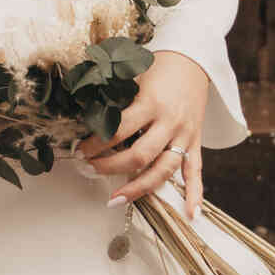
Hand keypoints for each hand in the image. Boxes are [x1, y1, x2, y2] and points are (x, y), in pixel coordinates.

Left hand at [78, 50, 208, 217]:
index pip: (119, 131)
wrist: (192, 59)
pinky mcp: (196, 142)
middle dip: (109, 167)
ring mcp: (185, 135)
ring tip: (114, 199)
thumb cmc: (157, 67)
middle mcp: (169, 122)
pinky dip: (195, 194)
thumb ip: (114, 97)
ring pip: (163, 170)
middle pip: (139, 155)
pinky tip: (190, 215)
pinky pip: (196, 172)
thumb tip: (84, 116)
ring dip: (138, 188)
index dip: (96, 143)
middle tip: (87, 169)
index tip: (79, 150)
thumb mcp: (132, 75)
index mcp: (151, 103)